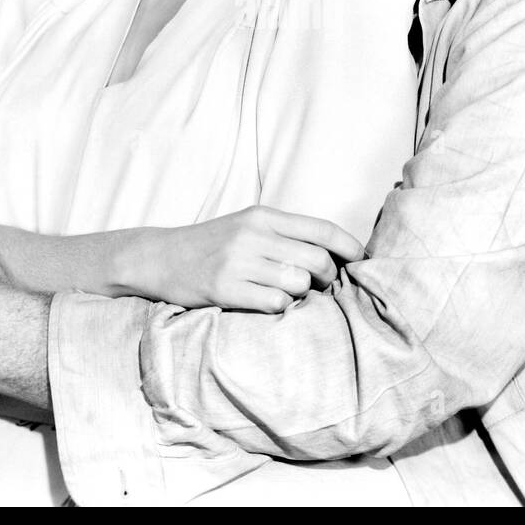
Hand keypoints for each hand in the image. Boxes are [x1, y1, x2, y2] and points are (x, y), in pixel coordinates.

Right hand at [127, 206, 364, 312]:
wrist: (160, 257)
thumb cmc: (212, 245)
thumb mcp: (247, 226)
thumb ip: (284, 235)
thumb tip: (333, 254)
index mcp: (263, 216)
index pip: (321, 228)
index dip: (350, 247)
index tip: (364, 261)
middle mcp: (253, 235)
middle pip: (316, 259)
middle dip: (329, 278)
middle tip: (323, 287)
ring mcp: (238, 262)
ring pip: (298, 282)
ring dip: (302, 294)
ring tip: (290, 294)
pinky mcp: (224, 288)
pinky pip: (274, 303)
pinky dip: (280, 307)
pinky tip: (268, 304)